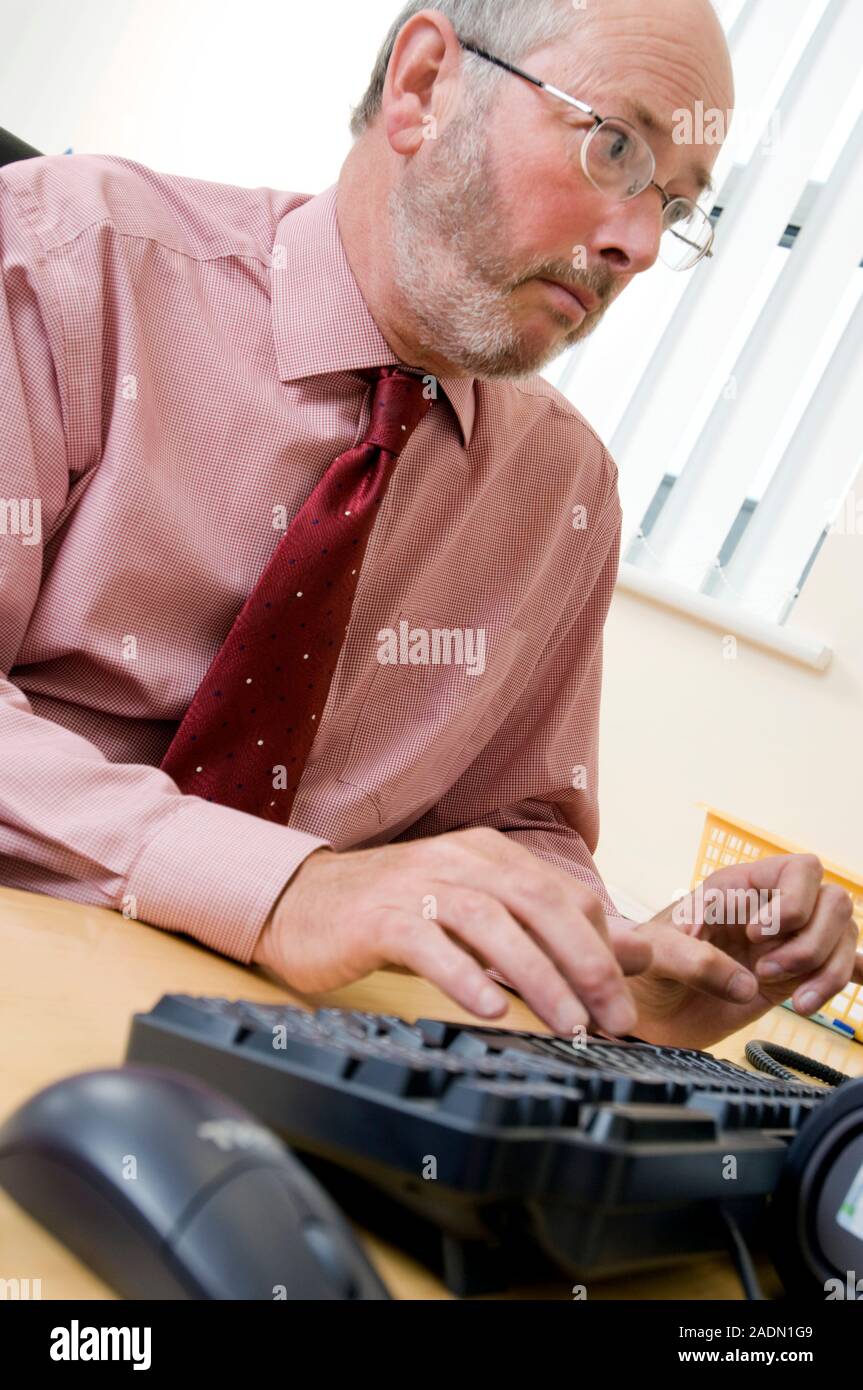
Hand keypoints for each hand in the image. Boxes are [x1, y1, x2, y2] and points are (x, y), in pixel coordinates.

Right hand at [253, 826, 650, 1035]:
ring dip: (536, 976)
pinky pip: (429, 944)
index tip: (623, 1001)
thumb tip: (626, 952)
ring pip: (491, 924)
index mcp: (487, 854)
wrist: (300, 904)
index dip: (602, 947)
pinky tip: (489, 1011)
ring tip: (567, 1024)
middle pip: (538, 903)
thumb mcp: (472, 913)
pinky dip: (464, 976)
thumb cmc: (395, 913)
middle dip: (586, 962)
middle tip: (614, 1018)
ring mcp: (416, 885)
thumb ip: (538, 930)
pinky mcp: (378, 918)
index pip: (562, 894)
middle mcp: (457, 860)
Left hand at [626, 854, 862, 1048]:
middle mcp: (771, 909)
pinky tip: (828, 992)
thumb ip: (693, 958)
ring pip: (843, 937)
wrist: (645, 1009)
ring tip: (795, 1004)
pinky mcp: (795, 978)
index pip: (801, 869)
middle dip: (812, 941)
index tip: (755, 937)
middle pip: (834, 902)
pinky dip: (847, 980)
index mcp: (740, 886)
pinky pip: (842, 969)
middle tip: (767, 971)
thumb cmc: (644, 966)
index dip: (793, 902)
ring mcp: (787, 943)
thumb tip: (748, 982)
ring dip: (828, 971)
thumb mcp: (654, 953)